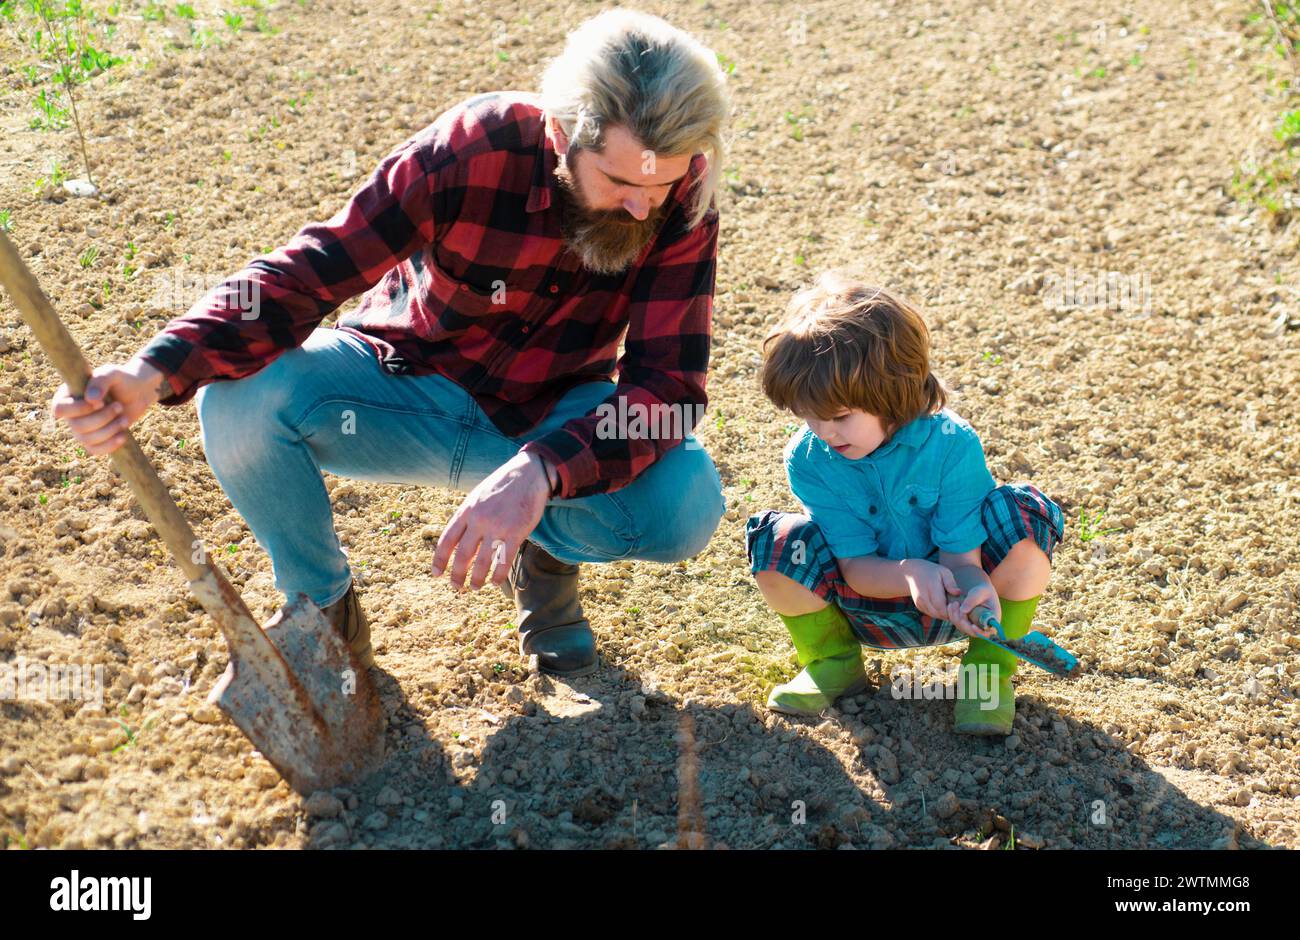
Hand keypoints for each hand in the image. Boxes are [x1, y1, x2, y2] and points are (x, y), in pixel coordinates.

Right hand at [49, 357, 166, 455]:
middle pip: (76, 426)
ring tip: (123, 418)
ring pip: (86, 439)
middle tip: (118, 406)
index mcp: (68, 395)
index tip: (100, 402)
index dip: (79, 409)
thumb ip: (100, 380)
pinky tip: (123, 435)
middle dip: (102, 418)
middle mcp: (71, 414)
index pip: (59, 408)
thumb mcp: (111, 373)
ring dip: (109, 430)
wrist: (137, 393)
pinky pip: (94, 450)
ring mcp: (81, 428)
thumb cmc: (120, 380)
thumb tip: (91, 399)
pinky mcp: (95, 439)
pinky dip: (109, 445)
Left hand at [430, 451, 550, 591]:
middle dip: (457, 575)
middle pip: (463, 555)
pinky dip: (498, 575)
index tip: (436, 574)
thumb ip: (466, 517)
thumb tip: (456, 540)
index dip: (440, 560)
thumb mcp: (476, 497)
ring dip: (477, 578)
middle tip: (456, 587)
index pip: (447, 540)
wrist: (527, 474)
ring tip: (475, 587)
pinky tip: (495, 582)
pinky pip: (504, 560)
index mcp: (466, 511)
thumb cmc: (501, 486)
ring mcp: (498, 527)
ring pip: (483, 561)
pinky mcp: (516, 532)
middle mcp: (479, 520)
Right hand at [901, 559, 960, 620]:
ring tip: (951, 606)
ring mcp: (920, 603)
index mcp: (931, 588)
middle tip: (956, 606)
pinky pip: (931, 614)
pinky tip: (943, 606)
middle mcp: (923, 597)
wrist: (912, 573)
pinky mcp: (919, 606)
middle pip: (938, 613)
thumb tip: (958, 593)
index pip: (941, 606)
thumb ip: (950, 583)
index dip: (951, 609)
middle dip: (949, 613)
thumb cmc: (932, 571)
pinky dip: (938, 613)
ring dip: (944, 614)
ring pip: (935, 615)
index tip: (957, 603)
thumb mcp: (944, 572)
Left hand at [945, 581, 1001, 638]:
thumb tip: (963, 611)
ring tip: (954, 603)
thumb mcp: (979, 592)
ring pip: (962, 628)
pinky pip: (957, 624)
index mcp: (992, 619)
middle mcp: (984, 626)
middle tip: (956, 605)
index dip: (980, 632)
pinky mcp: (966, 624)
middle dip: (962, 621)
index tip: (972, 626)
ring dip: (955, 617)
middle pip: (972, 632)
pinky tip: (950, 605)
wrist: (979, 591)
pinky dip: (952, 616)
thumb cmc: (983, 590)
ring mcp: (974, 626)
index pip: (988, 632)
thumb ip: (972, 600)